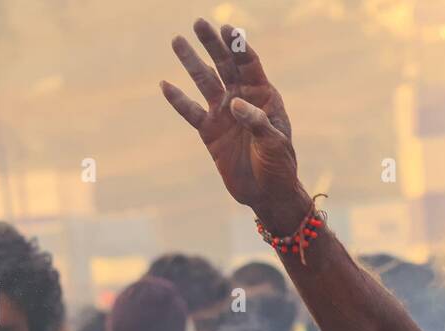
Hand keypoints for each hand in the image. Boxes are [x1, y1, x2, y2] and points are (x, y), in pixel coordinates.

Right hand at [161, 19, 309, 230]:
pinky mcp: (210, 132)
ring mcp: (224, 115)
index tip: (227, 29)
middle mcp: (242, 100)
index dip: (237, 47)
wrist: (267, 193)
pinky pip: (191, 112)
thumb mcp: (275, 144)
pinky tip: (165, 85)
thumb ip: (258, 122)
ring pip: (205, 82)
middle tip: (199, 23)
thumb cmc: (279, 166)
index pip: (249, 65)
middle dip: (212, 45)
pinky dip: (178, 100)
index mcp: (264, 97)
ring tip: (177, 40)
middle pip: (224, 66)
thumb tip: (235, 104)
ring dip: (191, 62)